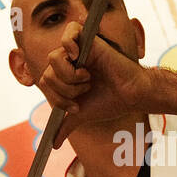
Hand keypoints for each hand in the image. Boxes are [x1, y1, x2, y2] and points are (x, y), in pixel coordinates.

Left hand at [38, 22, 150, 146]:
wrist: (131, 96)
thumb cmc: (110, 102)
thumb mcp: (83, 115)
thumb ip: (66, 125)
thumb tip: (53, 144)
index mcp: (65, 75)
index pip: (45, 83)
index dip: (57, 98)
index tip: (77, 106)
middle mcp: (70, 61)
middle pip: (47, 73)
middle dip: (65, 89)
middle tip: (85, 90)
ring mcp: (79, 49)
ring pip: (54, 58)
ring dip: (70, 75)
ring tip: (87, 78)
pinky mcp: (90, 40)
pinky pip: (69, 32)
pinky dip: (69, 45)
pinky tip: (79, 56)